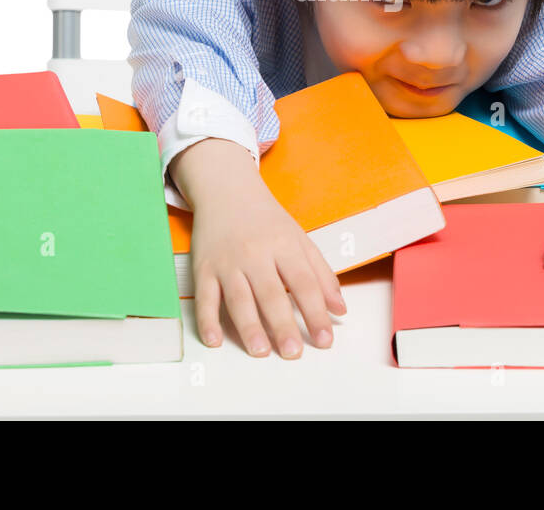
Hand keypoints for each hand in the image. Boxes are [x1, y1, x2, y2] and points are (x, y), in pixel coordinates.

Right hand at [168, 138, 346, 357]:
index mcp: (284, 246)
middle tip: (293, 353)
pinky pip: (205, 297)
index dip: (315, 313)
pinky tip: (215, 340)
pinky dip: (207, 320)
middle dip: (283, 325)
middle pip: (271, 294)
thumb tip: (340, 309)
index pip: (304, 284)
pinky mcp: (204, 268)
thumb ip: (322, 275)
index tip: (325, 339)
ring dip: (249, 327)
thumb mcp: (300, 240)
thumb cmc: (266, 221)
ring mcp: (228, 262)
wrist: (227, 190)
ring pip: (238, 298)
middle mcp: (255, 254)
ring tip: (261, 351)